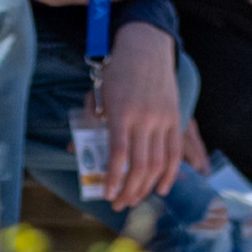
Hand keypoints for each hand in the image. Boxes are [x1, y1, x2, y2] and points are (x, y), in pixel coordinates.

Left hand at [90, 23, 183, 207]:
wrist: (146, 46)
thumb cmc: (117, 70)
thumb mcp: (99, 93)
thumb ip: (90, 122)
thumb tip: (76, 152)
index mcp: (121, 112)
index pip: (118, 155)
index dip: (114, 179)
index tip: (107, 196)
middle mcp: (144, 118)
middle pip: (140, 165)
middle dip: (129, 191)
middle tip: (119, 205)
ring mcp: (162, 119)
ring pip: (158, 163)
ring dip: (146, 187)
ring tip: (135, 199)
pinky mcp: (175, 118)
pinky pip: (174, 153)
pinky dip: (170, 174)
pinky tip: (161, 188)